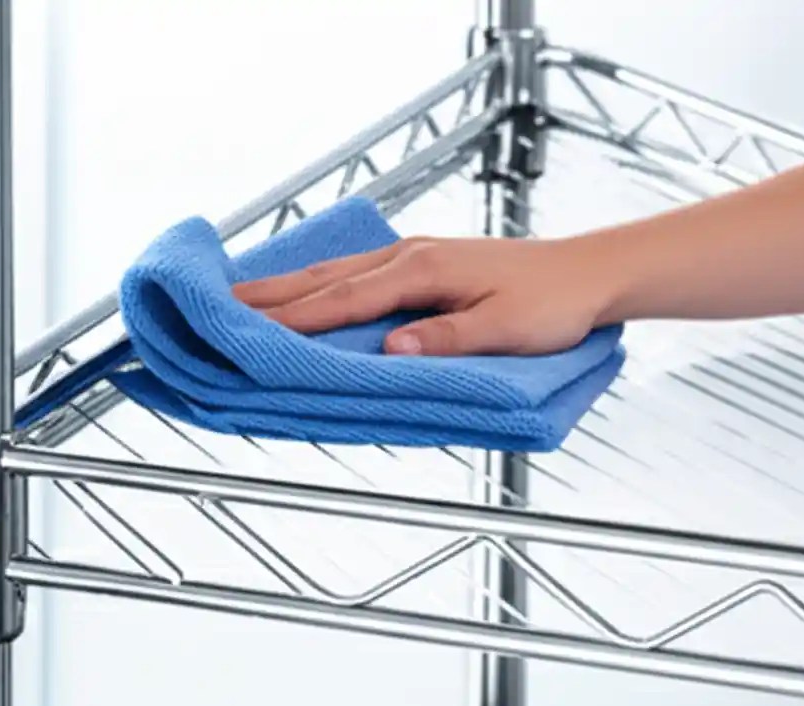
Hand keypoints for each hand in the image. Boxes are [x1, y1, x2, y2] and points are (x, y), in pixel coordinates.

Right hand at [231, 235, 610, 355]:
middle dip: (268, 294)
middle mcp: (408, 255)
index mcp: (422, 271)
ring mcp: (413, 255)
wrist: (588, 273)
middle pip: (324, 277)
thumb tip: (390, 351)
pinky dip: (318, 282)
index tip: (243, 327)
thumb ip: (446, 340)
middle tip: (216, 306)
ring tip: (240, 297)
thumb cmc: (553, 303)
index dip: (292, 317)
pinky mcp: (422, 263)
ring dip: (287, 285)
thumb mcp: (505, 329)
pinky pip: (355, 272)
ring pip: (335, 270)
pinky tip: (304, 288)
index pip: (343, 299)